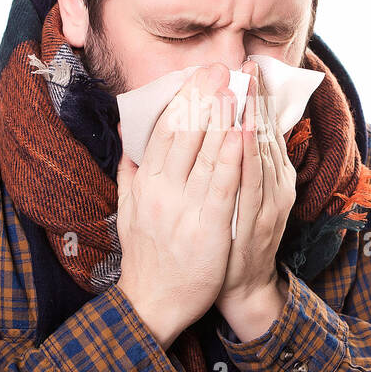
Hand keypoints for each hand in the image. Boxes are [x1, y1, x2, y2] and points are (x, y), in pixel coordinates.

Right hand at [114, 63, 242, 348]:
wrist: (154, 303)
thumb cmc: (146, 256)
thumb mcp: (128, 210)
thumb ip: (129, 171)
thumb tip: (126, 134)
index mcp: (145, 185)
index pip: (163, 132)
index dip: (182, 101)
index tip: (198, 76)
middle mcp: (161, 192)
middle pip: (183, 135)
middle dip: (203, 99)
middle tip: (220, 68)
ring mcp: (184, 210)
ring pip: (204, 154)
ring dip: (221, 117)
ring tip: (235, 88)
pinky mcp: (208, 228)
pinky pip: (221, 185)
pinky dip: (232, 156)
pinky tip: (243, 132)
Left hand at [215, 57, 296, 338]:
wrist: (242, 287)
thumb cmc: (233, 234)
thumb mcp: (240, 191)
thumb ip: (236, 159)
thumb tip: (227, 122)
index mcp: (273, 173)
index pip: (265, 126)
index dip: (259, 96)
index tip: (249, 66)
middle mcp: (277, 183)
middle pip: (267, 133)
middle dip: (258, 98)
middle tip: (249, 66)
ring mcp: (271, 203)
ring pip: (262, 153)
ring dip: (254, 118)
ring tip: (246, 86)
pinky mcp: (260, 222)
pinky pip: (252, 184)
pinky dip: (248, 157)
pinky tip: (241, 132)